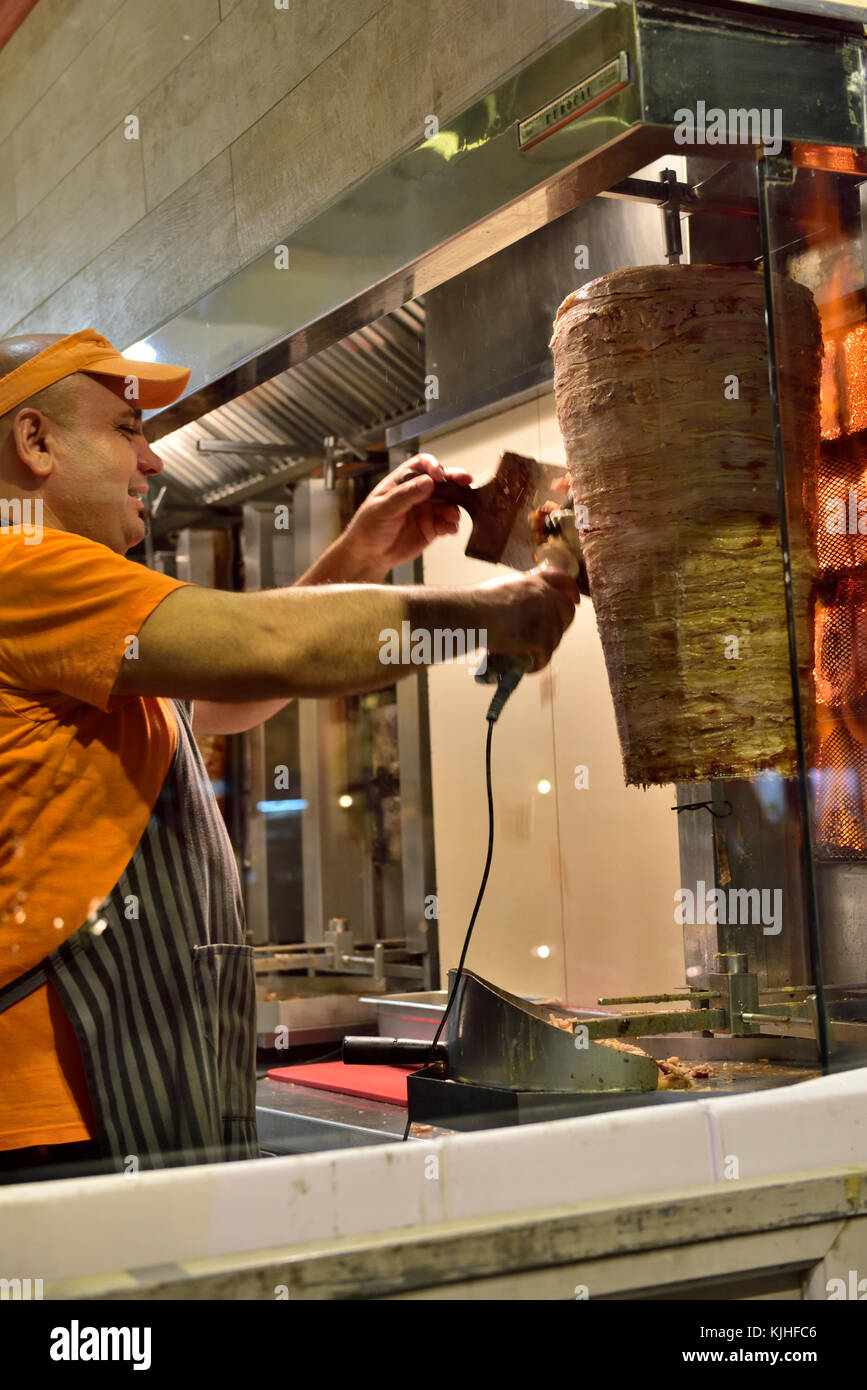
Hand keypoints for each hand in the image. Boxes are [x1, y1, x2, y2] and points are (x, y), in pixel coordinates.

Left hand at [339, 454, 470, 580]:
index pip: (422, 465)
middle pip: (441, 482)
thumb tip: (429, 482)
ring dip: (455, 507)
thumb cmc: (368, 527)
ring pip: (448, 503)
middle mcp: (418, 493)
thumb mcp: (383, 508)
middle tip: (466, 481)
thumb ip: (406, 495)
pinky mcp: (432, 528)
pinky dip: (452, 525)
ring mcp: (426, 510)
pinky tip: (450, 528)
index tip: (439, 475)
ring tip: (453, 516)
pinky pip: (447, 524)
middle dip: (455, 480)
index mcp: (403, 481)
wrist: (369, 555)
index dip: (433, 466)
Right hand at [475, 567, 579, 672]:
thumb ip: (522, 594)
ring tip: (528, 657)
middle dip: (561, 626)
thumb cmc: (477, 606)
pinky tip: (527, 668)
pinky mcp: (540, 636)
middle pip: (566, 611)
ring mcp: (544, 615)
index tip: (574, 601)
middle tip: (546, 639)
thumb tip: (527, 612)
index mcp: (533, 581)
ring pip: (555, 638)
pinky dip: (537, 664)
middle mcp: (543, 595)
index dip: (570, 590)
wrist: (471, 615)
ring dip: (544, 649)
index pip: (561, 579)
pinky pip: (545, 655)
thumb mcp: (504, 588)